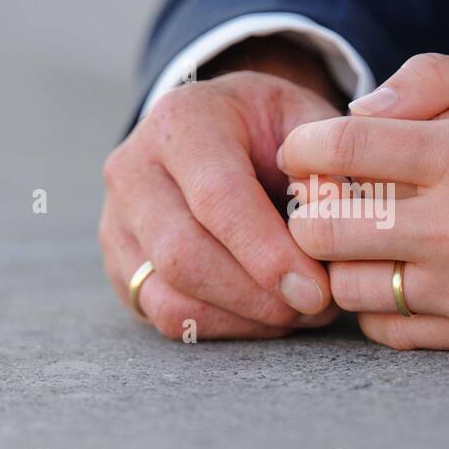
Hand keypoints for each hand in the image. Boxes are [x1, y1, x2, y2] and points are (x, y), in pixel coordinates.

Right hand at [100, 67, 340, 338]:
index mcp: (180, 121)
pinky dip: (224, 328)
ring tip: (299, 312)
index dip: (267, 253)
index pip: (217, 197)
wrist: (214, 128)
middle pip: (183, 255)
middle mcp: (133, 170)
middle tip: (317, 307)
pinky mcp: (121, 267)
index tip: (318, 290)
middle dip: (257, 296)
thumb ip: (322, 162)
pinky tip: (266, 317)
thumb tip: (330, 214)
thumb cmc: (267, 128)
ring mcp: (117, 223)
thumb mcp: (303, 120)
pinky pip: (166, 317)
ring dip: (243, 320)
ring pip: (169, 298)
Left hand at [279, 54, 448, 350]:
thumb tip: (363, 108)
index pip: (341, 148)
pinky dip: (372, 307)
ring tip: (362, 240)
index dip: (303, 146)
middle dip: (310, 207)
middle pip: (321, 226)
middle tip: (329, 197)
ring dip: (338, 261)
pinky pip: (381, 332)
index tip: (306, 149)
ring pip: (342, 286)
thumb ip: (440, 80)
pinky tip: (395, 280)